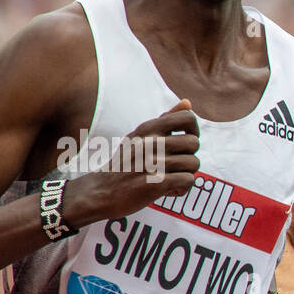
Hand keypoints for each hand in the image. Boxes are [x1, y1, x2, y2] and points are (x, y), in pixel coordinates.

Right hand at [63, 101, 200, 226]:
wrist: (100, 192)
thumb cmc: (125, 164)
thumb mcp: (140, 136)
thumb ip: (165, 120)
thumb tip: (188, 102)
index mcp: (148, 128)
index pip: (187, 118)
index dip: (193, 132)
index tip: (184, 145)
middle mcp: (151, 142)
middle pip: (194, 143)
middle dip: (189, 157)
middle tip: (174, 167)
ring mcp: (153, 162)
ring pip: (194, 163)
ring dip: (185, 175)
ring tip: (168, 179)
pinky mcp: (156, 183)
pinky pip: (188, 180)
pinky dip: (182, 189)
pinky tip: (167, 191)